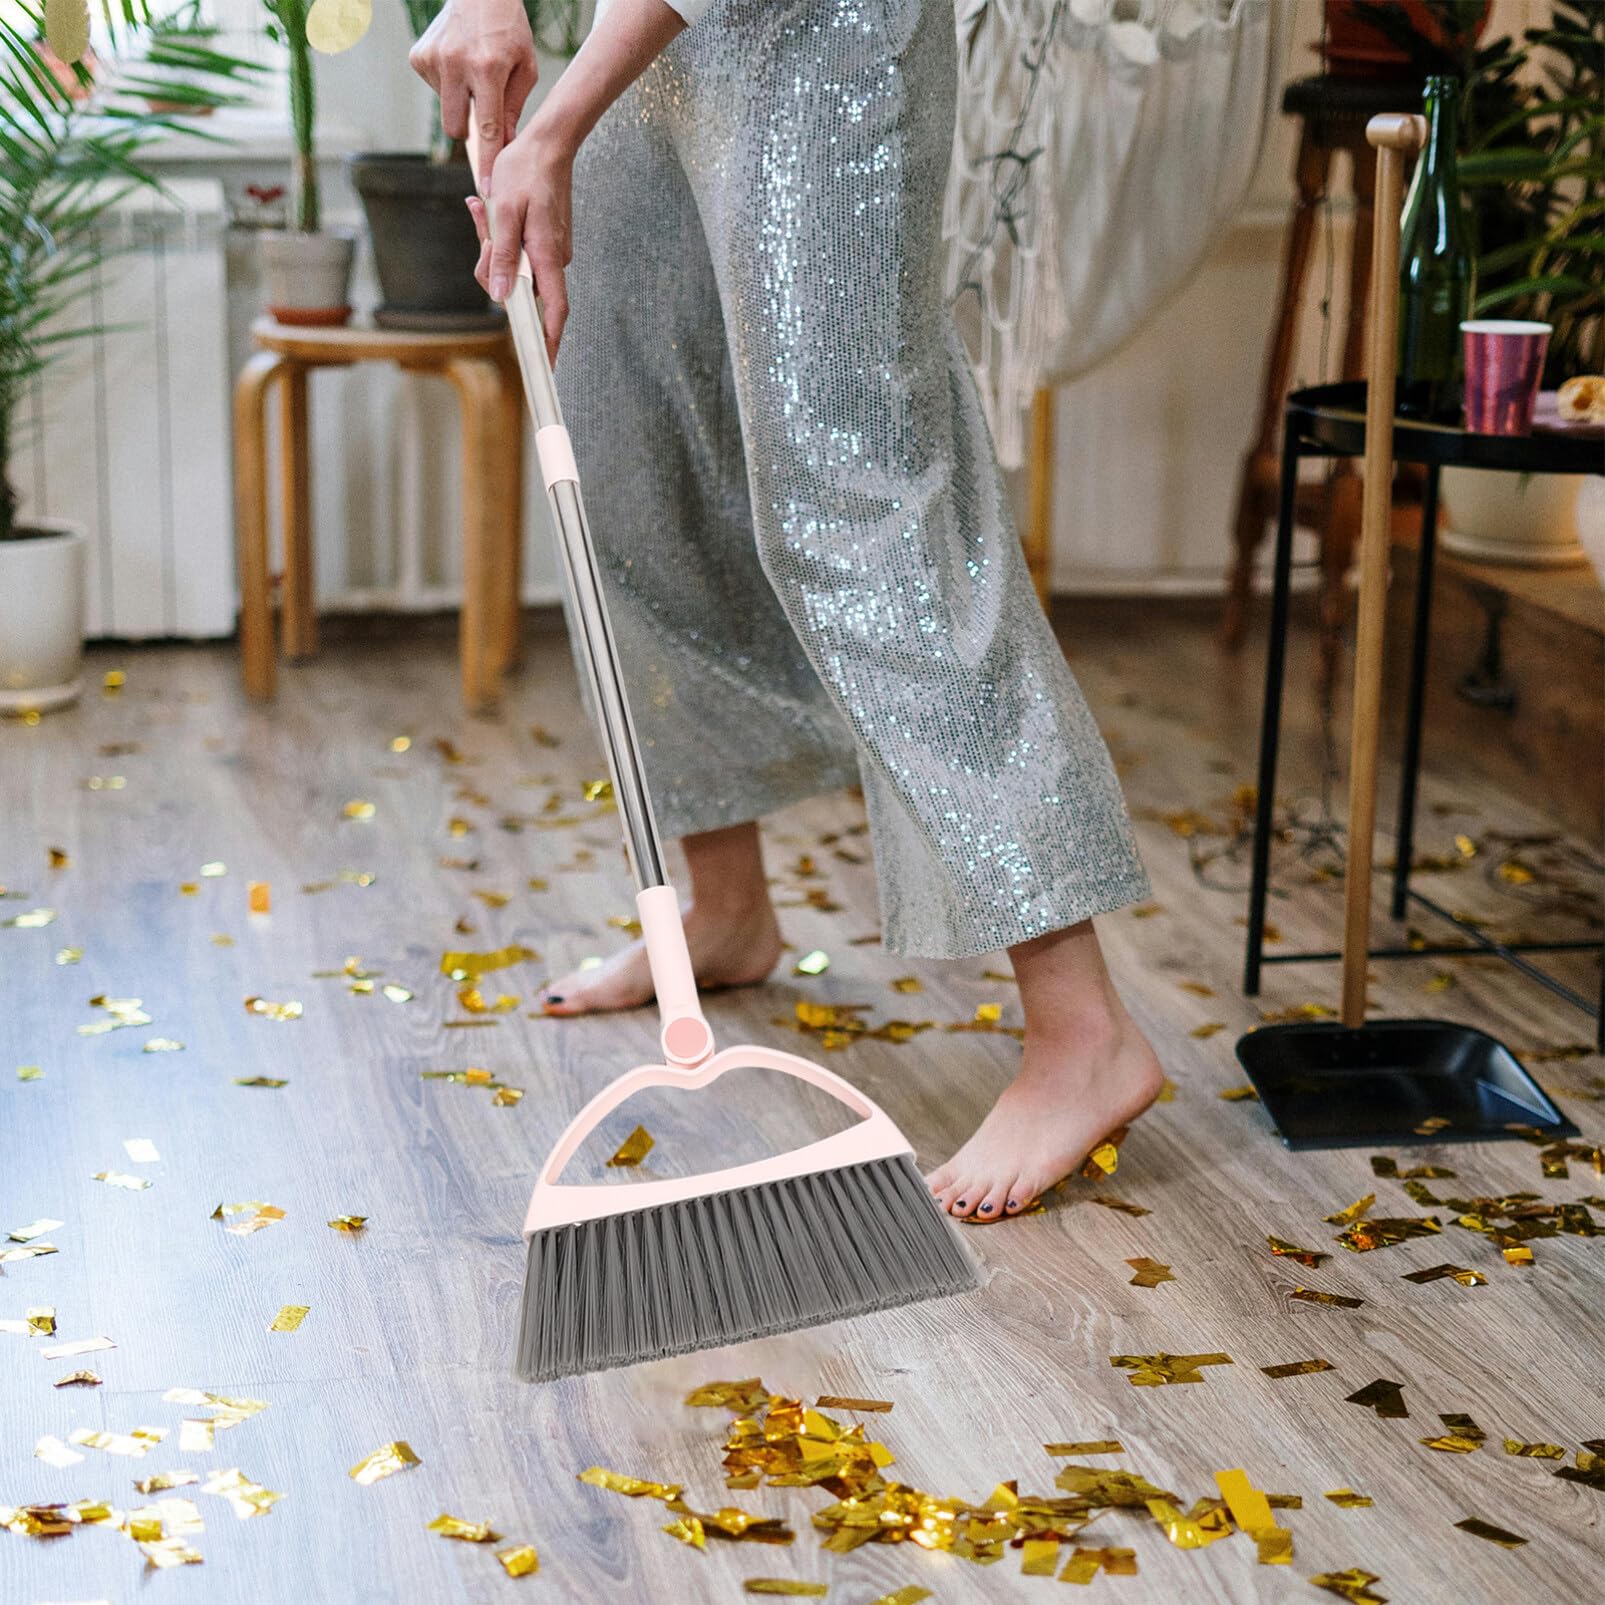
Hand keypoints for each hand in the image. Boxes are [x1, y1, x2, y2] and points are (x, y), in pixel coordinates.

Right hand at [408, 0, 538, 191]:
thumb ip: (514, 109)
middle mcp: (456, 64)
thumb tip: (504, 146)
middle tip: (484, 110)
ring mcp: (433, 59)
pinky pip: (435, 91)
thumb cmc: (508, 30)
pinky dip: (448, 86)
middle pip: (456, 128)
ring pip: (446, 110)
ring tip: (473, 74)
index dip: (488, 161)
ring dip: (460, 103)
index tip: (488, 188)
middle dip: (470, 130)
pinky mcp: (419, 57)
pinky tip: (458, 64)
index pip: (487, 128)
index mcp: (488, 68)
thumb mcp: (525, 68)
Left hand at [466, 118, 572, 362]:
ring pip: (517, 268)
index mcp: (547, 257)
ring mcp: (551, 250)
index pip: (554, 313)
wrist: (549, 140)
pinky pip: (520, 252)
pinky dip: (502, 239)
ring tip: (483, 208)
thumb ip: (501, 255)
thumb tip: (499, 295)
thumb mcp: (504, 212)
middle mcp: (554, 260)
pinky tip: (490, 210)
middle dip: (495, 271)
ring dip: (494, 249)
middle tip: (481, 225)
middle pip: (523, 290)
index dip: (549, 343)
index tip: (545, 368)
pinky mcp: (546, 240)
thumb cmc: (526, 171)